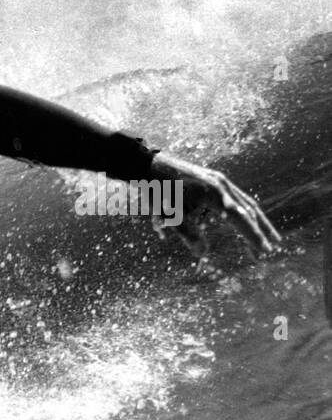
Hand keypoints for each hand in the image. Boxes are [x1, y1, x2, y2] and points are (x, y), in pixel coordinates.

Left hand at [149, 151, 280, 258]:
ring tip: (263, 237)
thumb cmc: (157, 191)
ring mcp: (218, 180)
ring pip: (244, 202)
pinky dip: (241, 211)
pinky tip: (240, 221)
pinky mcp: (212, 180)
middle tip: (272, 247)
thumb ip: (187, 234)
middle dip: (261, 230)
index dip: (253, 236)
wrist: (147, 165)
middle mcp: (222, 185)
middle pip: (249, 209)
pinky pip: (232, 198)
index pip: (241, 219)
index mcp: (214, 193)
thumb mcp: (170, 215)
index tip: (264, 251)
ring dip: (254, 221)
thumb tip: (202, 254)